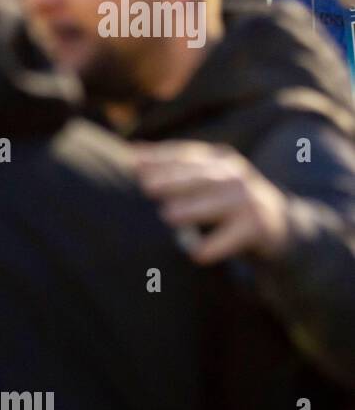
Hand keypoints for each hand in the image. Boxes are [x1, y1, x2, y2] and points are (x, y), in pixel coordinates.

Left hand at [134, 140, 290, 263]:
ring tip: (168, 215)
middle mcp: (235, 176)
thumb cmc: (225, 203)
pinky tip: (198, 254)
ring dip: (195, 209)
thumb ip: (175, 170)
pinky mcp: (260, 226)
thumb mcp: (205, 182)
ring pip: (221, 203)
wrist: (277, 226)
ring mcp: (250, 200)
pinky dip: (217, 246)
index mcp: (217, 161)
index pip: (187, 155)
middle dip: (174, 179)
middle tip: (146, 187)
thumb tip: (132, 154)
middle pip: (202, 176)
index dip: (161, 157)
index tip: (132, 162)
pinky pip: (236, 236)